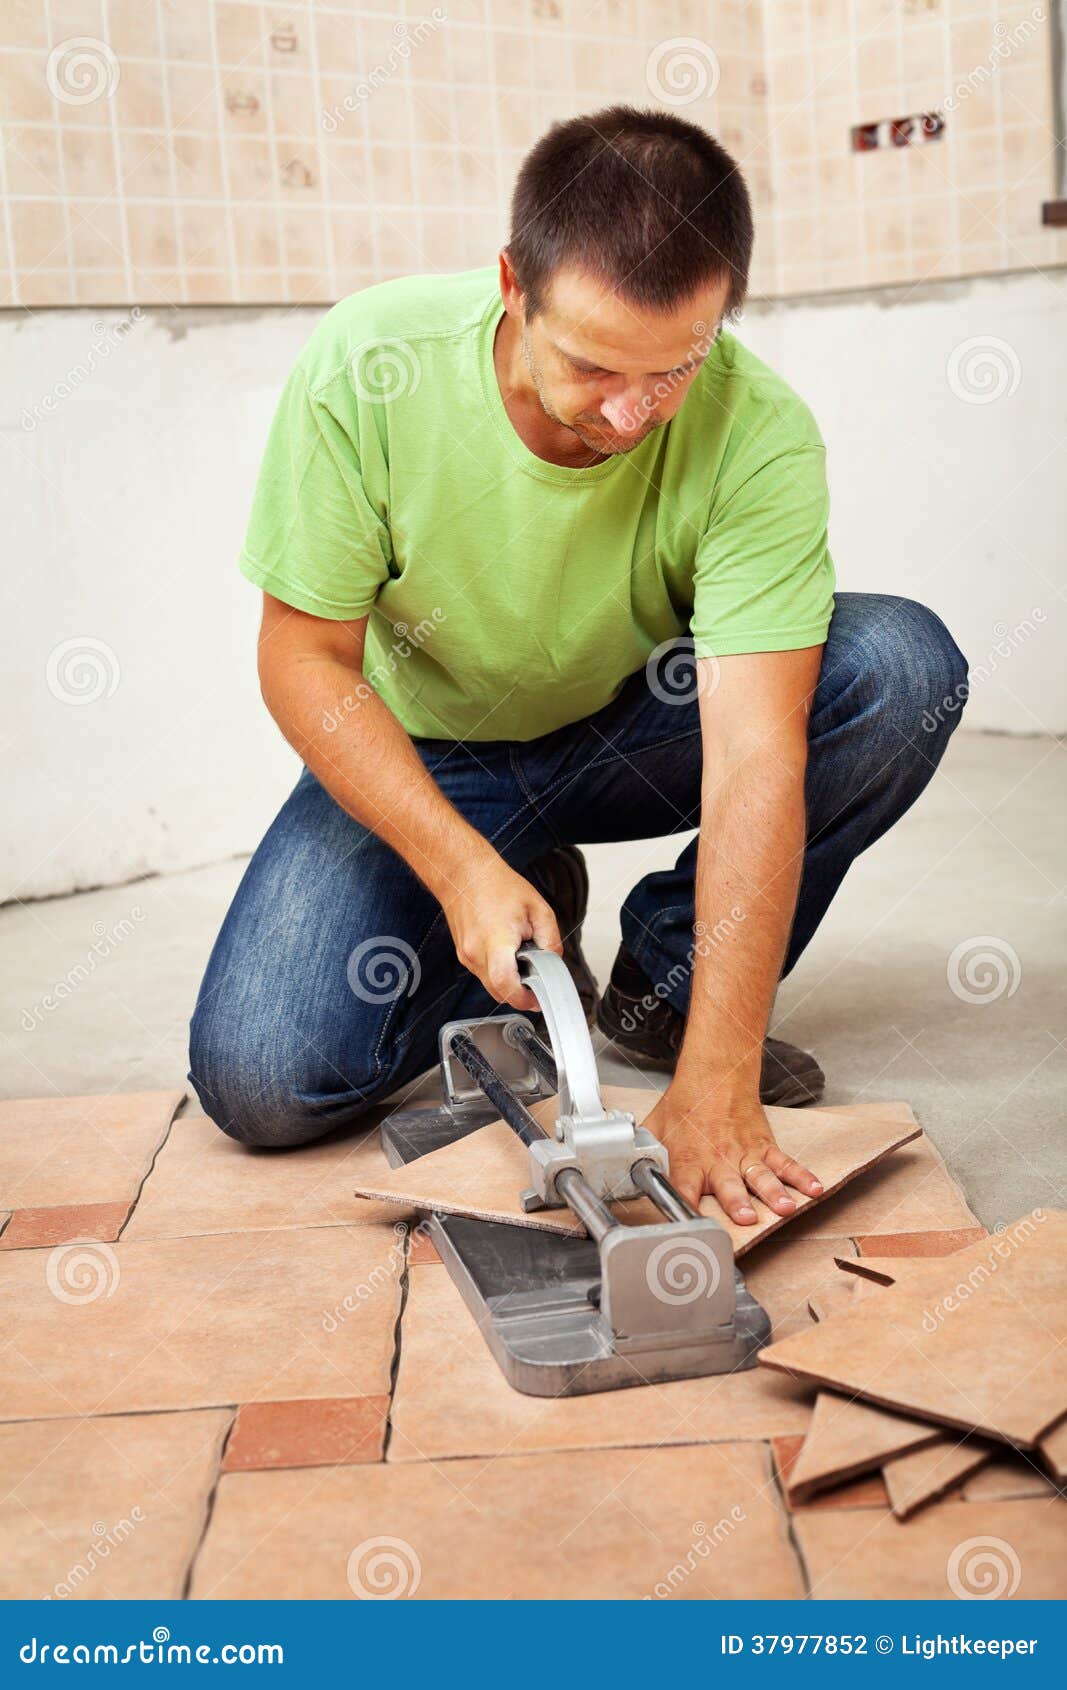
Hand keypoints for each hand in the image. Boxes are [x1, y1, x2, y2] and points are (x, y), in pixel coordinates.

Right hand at [437, 854, 561, 1010]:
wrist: (464, 874)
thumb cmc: (497, 885)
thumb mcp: (537, 908)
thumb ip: (550, 940)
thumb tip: (554, 962)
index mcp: (496, 941)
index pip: (506, 984)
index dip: (524, 998)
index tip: (539, 998)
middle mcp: (476, 953)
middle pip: (500, 992)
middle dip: (521, 993)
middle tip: (537, 982)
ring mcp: (467, 957)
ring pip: (491, 986)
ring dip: (510, 982)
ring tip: (522, 960)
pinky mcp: (464, 956)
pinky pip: (484, 975)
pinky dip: (499, 972)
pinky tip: (508, 954)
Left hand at [642, 1084, 823, 1224]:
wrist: (716, 1075)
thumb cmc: (686, 1106)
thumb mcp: (655, 1128)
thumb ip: (644, 1155)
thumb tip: (624, 1175)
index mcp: (689, 1158)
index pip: (685, 1187)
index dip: (687, 1206)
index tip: (691, 1227)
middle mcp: (718, 1159)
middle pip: (729, 1184)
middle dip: (738, 1202)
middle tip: (747, 1217)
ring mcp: (744, 1153)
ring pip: (760, 1175)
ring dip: (774, 1192)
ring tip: (784, 1208)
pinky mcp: (764, 1146)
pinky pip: (785, 1162)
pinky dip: (801, 1176)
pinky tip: (814, 1189)